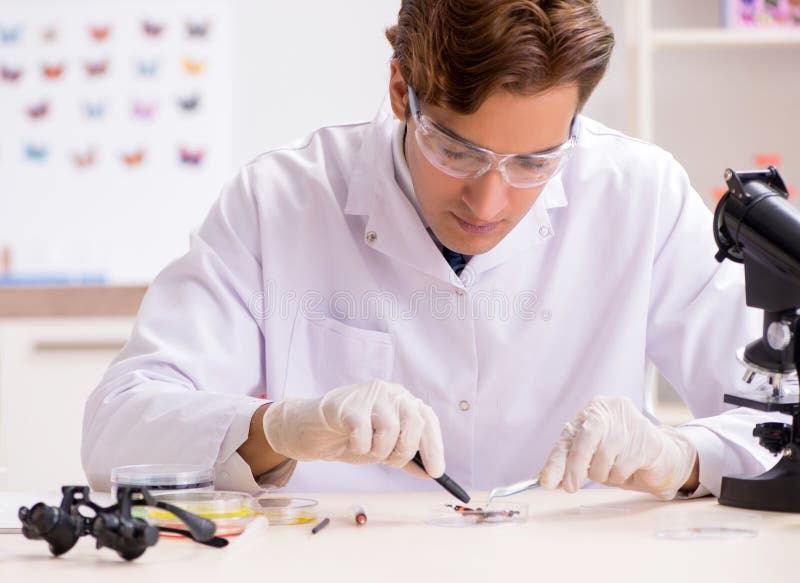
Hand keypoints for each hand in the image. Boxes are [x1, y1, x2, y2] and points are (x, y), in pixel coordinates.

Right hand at [262, 379, 444, 477]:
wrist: (311, 430)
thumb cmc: (350, 436)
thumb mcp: (382, 448)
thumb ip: (406, 457)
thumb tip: (431, 472)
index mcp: (402, 401)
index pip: (428, 420)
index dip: (434, 447)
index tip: (436, 472)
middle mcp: (390, 392)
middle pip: (414, 421)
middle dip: (405, 450)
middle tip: (390, 462)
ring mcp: (369, 395)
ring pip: (390, 429)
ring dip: (379, 451)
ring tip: (366, 450)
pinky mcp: (347, 405)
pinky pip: (364, 433)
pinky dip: (360, 447)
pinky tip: (351, 444)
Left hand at [539, 396, 696, 498]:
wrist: (663, 457)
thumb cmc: (621, 455)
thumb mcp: (591, 457)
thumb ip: (569, 464)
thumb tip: (549, 480)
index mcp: (593, 411)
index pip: (568, 437)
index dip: (556, 461)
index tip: (546, 481)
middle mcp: (610, 410)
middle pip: (584, 441)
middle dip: (574, 468)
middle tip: (570, 487)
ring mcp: (630, 423)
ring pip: (602, 458)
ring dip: (603, 474)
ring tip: (612, 470)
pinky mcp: (647, 440)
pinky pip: (621, 467)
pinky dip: (619, 476)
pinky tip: (628, 469)